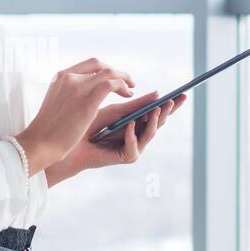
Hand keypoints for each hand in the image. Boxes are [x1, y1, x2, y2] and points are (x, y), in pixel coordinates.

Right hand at [16, 58, 135, 171]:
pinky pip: (112, 84)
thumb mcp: (55, 103)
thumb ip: (68, 94)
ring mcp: (78, 87)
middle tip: (127, 82)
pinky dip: (123, 87)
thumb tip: (81, 97)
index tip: (112, 78)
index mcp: (60, 77)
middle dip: (116, 72)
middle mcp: (68, 77)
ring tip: (131, 88)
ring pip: (109, 73)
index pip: (88, 64)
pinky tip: (128, 95)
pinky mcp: (87, 101)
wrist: (39, 142)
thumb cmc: (47, 130)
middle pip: (100, 65)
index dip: (104, 69)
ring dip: (124, 79)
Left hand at [46, 90, 186, 183]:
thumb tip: (157, 93)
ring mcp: (131, 145)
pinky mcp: (122, 157)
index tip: (182, 93)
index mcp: (134, 120)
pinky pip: (133, 148)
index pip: (156, 111)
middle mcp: (136, 133)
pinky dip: (131, 136)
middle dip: (167, 111)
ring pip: (149, 135)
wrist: (66, 143)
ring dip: (153, 122)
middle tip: (175, 100)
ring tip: (155, 110)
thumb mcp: (112, 110)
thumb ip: (134, 104)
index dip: (169, 103)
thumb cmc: (85, 124)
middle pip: (158, 123)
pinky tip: (128, 125)